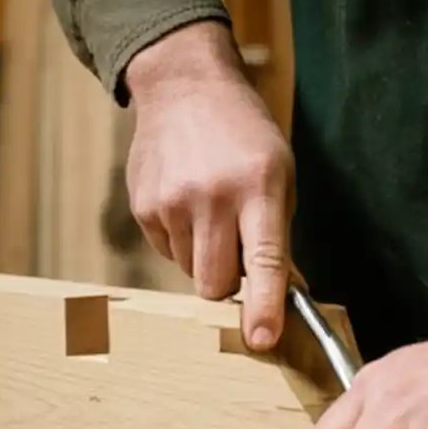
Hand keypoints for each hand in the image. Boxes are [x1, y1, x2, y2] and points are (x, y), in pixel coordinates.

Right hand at [124, 21, 294, 350]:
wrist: (184, 88)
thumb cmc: (242, 134)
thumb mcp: (278, 172)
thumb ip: (277, 233)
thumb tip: (283, 291)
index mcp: (259, 187)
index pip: (264, 260)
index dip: (263, 305)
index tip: (261, 339)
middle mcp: (213, 197)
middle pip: (215, 283)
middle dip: (227, 283)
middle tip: (234, 248)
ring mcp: (172, 203)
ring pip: (190, 271)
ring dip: (202, 257)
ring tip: (208, 211)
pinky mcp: (143, 207)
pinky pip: (167, 251)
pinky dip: (179, 240)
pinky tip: (184, 202)